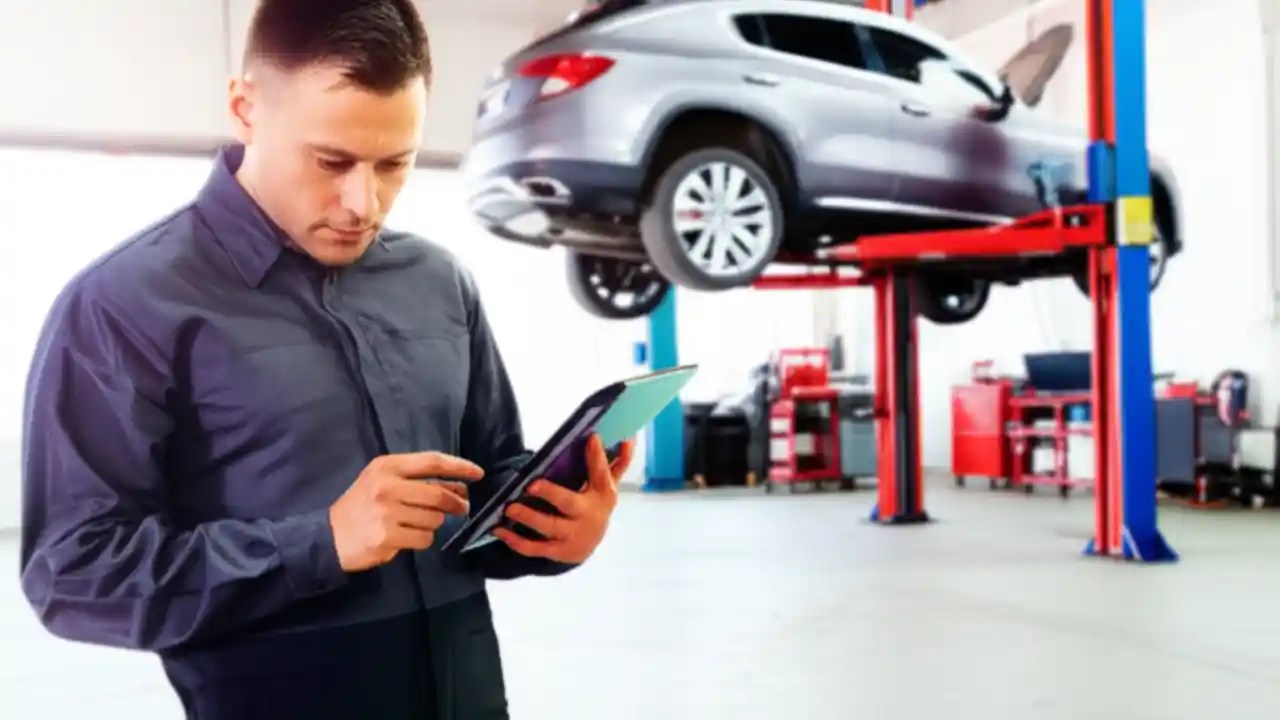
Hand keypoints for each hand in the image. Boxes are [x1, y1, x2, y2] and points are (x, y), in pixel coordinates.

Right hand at [330, 452, 483, 571]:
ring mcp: (387, 512)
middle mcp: (387, 486)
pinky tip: (406, 537)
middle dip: (456, 502)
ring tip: (417, 524)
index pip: (432, 462)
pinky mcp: (387, 536)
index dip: (459, 466)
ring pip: (434, 518)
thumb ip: (416, 480)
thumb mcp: (382, 482)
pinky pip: (424, 538)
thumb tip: (460, 487)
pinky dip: (422, 539)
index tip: (478, 473)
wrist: (329, 536)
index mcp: (386, 467)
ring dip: (433, 524)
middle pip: (438, 493)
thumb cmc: (361, 506)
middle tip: (461, 508)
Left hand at [493, 434, 633, 563]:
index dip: (597, 456)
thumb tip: (630, 437)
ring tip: (510, 507)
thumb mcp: (607, 484)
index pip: (601, 473)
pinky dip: (516, 541)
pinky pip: (534, 548)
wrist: (590, 544)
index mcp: (602, 494)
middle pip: (570, 504)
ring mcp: (573, 535)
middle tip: (531, 484)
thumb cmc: (595, 505)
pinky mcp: (558, 551)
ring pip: (549, 527)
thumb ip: (617, 461)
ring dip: (529, 517)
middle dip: (552, 494)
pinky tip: (499, 530)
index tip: (591, 437)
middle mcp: (589, 515)